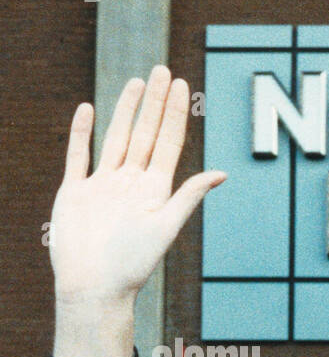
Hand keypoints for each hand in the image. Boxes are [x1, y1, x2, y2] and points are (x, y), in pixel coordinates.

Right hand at [51, 65, 225, 306]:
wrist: (93, 286)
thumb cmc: (132, 264)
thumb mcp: (166, 227)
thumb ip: (189, 196)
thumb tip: (223, 173)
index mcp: (155, 190)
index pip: (168, 142)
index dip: (175, 113)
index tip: (182, 85)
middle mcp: (131, 184)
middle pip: (144, 133)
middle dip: (154, 103)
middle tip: (162, 70)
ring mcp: (103, 186)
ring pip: (116, 138)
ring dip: (125, 109)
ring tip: (136, 83)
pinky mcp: (76, 192)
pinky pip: (79, 155)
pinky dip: (83, 133)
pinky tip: (89, 110)